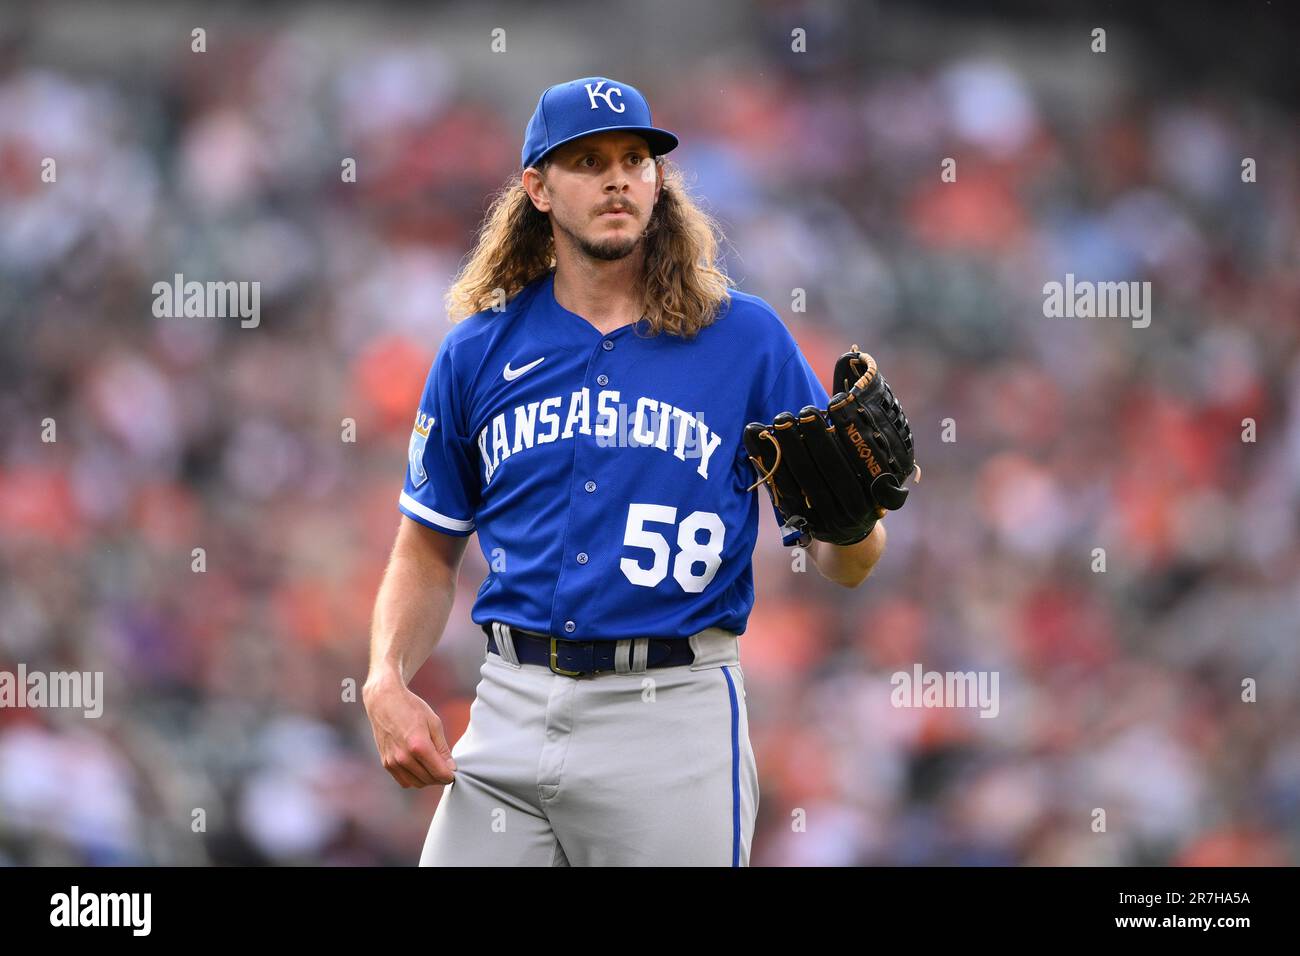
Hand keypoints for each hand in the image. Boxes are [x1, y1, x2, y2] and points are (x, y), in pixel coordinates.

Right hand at [362, 671, 457, 787]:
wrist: (384, 701)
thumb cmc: (411, 708)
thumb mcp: (434, 723)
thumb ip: (443, 748)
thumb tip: (451, 767)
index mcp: (418, 745)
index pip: (439, 773)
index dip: (450, 775)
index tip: (454, 771)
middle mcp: (404, 757)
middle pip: (429, 780)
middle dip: (440, 777)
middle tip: (444, 766)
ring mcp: (393, 762)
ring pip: (417, 783)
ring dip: (428, 779)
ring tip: (432, 765)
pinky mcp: (386, 763)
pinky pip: (404, 781)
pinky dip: (414, 778)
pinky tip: (419, 766)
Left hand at [744, 346, 918, 546]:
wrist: (847, 537)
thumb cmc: (856, 474)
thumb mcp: (867, 448)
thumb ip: (858, 409)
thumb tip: (854, 356)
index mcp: (881, 485)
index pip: (864, 454)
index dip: (848, 427)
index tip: (834, 402)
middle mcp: (859, 506)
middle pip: (833, 469)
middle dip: (815, 437)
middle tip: (799, 410)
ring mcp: (831, 519)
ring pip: (808, 481)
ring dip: (790, 448)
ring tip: (778, 421)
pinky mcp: (804, 525)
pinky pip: (783, 490)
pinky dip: (768, 462)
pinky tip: (754, 437)